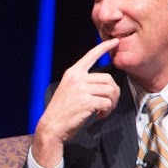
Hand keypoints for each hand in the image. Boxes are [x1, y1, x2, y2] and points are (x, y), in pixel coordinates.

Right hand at [32, 38, 121, 167]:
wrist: (52, 126)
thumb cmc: (61, 110)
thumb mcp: (68, 89)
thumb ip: (83, 82)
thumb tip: (104, 83)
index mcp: (73, 73)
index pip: (91, 55)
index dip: (104, 47)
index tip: (115, 41)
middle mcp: (77, 78)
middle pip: (108, 78)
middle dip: (114, 92)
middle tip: (109, 103)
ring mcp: (82, 90)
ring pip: (110, 91)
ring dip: (112, 103)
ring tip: (104, 110)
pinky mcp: (86, 102)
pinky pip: (107, 103)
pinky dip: (107, 111)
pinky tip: (99, 115)